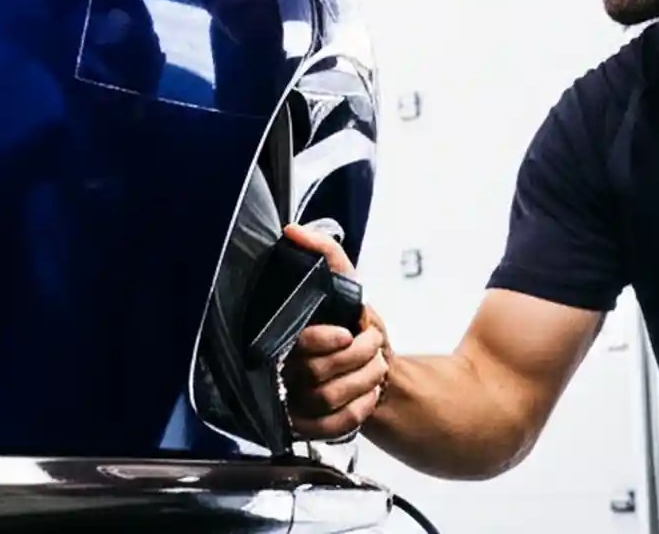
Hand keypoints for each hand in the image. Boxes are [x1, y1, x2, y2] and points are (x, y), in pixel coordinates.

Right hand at [281, 224, 390, 440]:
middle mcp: (283, 370)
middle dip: (359, 357)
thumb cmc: (348, 321)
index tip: (347, 332)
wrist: (370, 363)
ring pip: (328, 399)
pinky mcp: (310, 427)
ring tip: (376, 369)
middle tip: (373, 346)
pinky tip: (366, 394)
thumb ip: (323, 251)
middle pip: (318, 373)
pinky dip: (358, 410)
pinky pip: (333, 427)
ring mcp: (294, 401)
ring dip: (365, 380)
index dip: (325, 339)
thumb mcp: (342, 281)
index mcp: (283, 335)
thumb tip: (293, 231)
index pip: (297, 344)